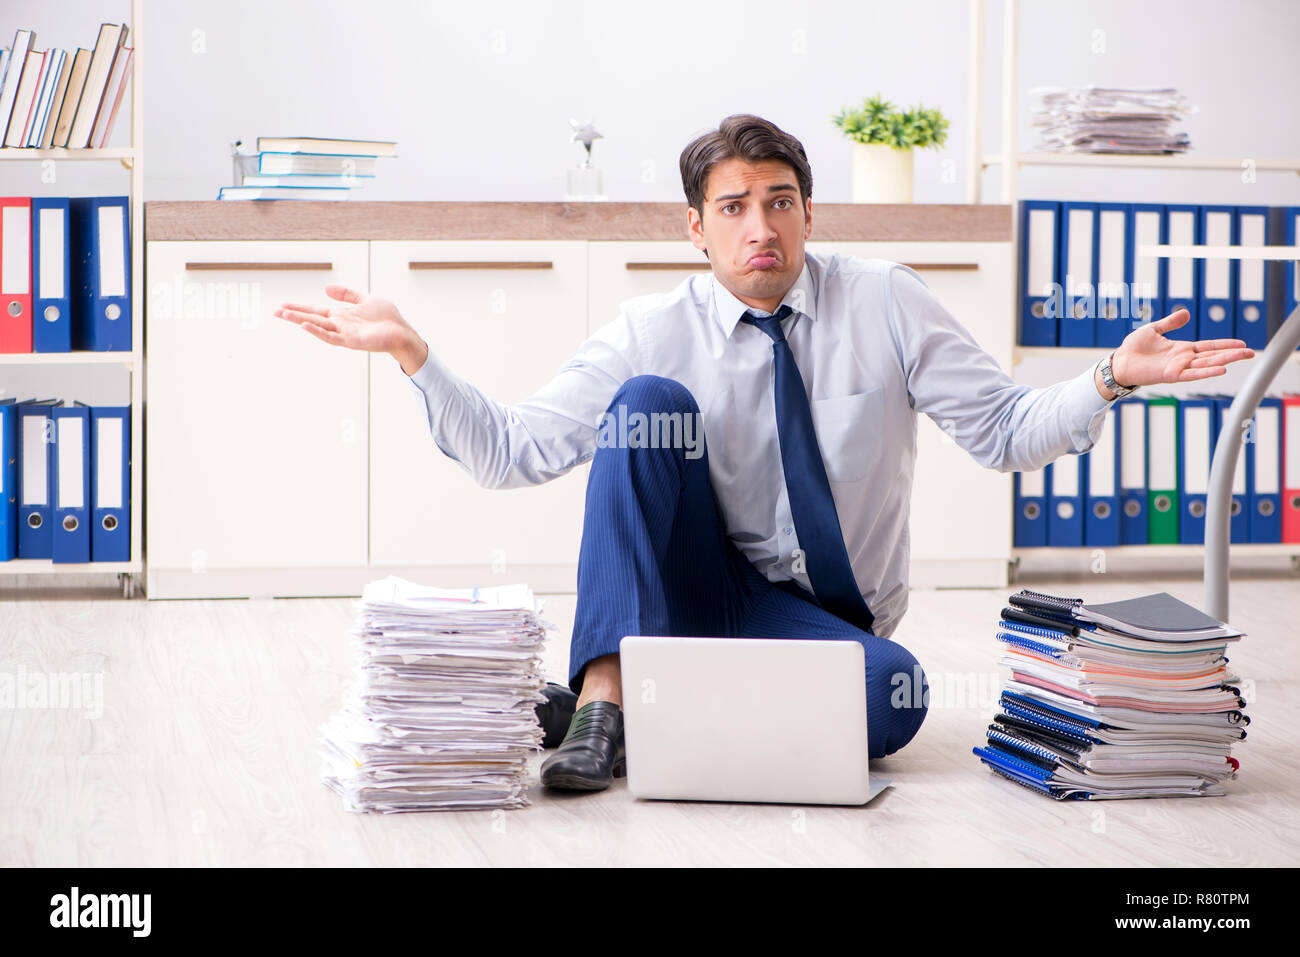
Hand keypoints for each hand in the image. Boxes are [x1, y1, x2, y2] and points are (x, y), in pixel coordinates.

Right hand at [275, 285, 427, 371]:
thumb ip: (346, 294)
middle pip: (312, 318)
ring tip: (284, 316)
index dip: (299, 308)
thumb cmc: (387, 318)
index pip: (315, 311)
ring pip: (317, 327)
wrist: (402, 331)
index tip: (282, 305)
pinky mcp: (351, 341)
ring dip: (300, 322)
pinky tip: (306, 325)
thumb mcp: (365, 299)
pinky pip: (331, 337)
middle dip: (293, 315)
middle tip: (274, 311)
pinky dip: (318, 331)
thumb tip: (325, 288)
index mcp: (341, 316)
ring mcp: (344, 334)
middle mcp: (339, 325)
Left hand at [1110, 309, 1254, 387]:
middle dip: (1232, 354)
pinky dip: (1207, 372)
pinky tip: (1222, 369)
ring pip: (1207, 364)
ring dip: (1225, 360)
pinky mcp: (1170, 375)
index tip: (1242, 343)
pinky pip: (1192, 373)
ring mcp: (1179, 368)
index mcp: (1182, 349)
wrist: (1119, 361)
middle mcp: (1184, 359)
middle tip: (1252, 353)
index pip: (1209, 346)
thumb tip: (1187, 313)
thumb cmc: (1134, 348)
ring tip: (1243, 357)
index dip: (1225, 344)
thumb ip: (1171, 322)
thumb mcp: (1154, 329)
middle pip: (1213, 356)